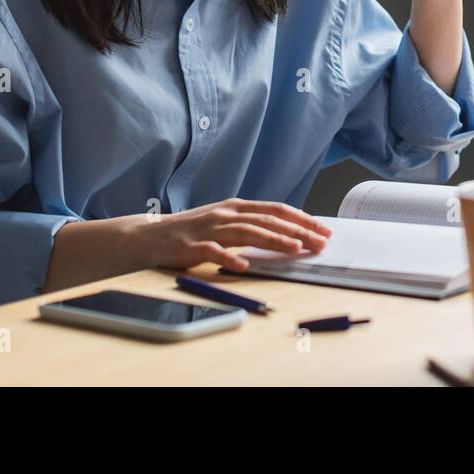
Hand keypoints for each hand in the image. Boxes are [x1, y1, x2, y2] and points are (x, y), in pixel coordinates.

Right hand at [135, 198, 332, 272]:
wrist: (150, 235)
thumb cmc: (193, 231)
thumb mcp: (225, 221)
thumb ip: (251, 224)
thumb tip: (286, 233)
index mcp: (236, 207)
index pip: (276, 210)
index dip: (301, 219)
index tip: (323, 230)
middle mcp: (225, 214)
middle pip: (267, 220)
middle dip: (297, 231)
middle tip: (319, 242)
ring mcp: (208, 229)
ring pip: (246, 233)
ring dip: (273, 240)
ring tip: (294, 249)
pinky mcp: (191, 247)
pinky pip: (213, 253)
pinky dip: (229, 258)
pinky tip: (243, 266)